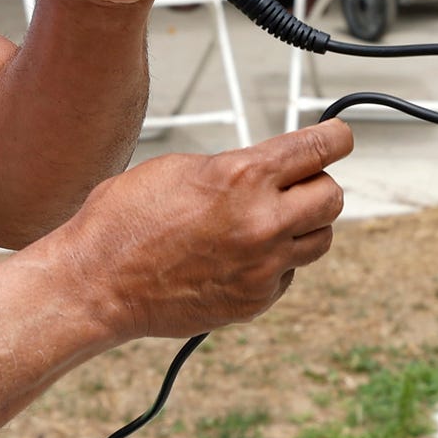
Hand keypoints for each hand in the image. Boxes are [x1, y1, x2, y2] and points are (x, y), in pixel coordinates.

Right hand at [44, 122, 353, 341]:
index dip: (336, 138)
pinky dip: (272, 264)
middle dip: (316, 186)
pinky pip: (287, 274)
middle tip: (294, 186)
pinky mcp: (255, 300)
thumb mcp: (181, 168)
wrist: (98, 282)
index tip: (340, 137)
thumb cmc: (126, 218)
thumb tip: (269, 168)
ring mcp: (262, 266)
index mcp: (243, 175)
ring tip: (265, 222)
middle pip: (332, 196)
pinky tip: (236, 258)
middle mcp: (263, 221)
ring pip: (320, 239)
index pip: (320, 148)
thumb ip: (236, 166)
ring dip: (302, 226)